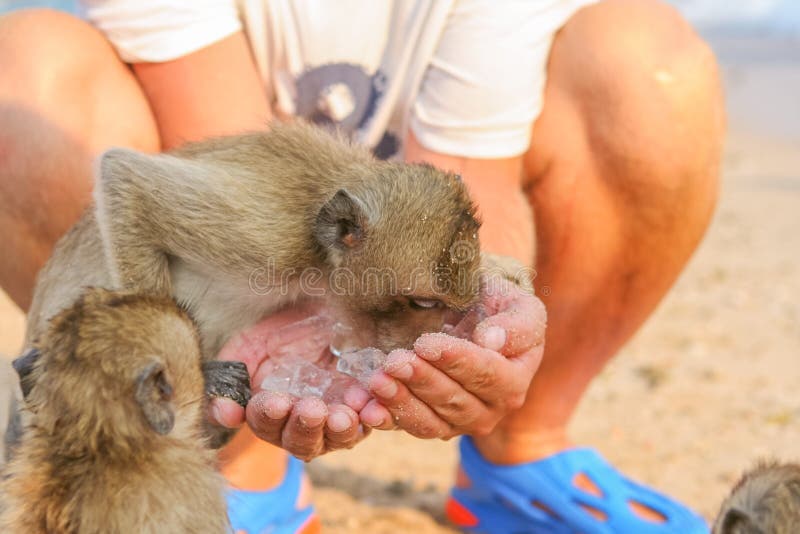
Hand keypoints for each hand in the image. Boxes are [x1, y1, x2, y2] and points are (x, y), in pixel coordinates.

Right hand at [208, 305, 371, 460]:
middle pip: (304, 442)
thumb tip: (227, 415)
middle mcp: (304, 423)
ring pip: (340, 438)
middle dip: (307, 427)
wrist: (323, 305)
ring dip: (341, 430)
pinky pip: (375, 419)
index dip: (270, 415)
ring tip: (343, 416)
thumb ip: (231, 380)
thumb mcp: (248, 348)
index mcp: (271, 413)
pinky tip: (371, 404)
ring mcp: (338, 418)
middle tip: (312, 408)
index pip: (267, 423)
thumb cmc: (280, 330)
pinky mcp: (369, 405)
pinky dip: (374, 415)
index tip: (277, 400)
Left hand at [359, 274, 545, 438]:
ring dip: (401, 402)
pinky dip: (388, 419)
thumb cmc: (498, 306)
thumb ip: (515, 324)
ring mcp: (460, 422)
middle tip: (394, 362)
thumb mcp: (518, 305)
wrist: (477, 317)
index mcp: (514, 379)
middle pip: (454, 399)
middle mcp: (491, 410)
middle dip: (421, 381)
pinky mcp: (434, 425)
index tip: (424, 343)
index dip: (455, 360)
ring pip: (430, 420)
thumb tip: (491, 341)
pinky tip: (368, 410)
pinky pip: (410, 427)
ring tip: (376, 381)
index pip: (485, 373)